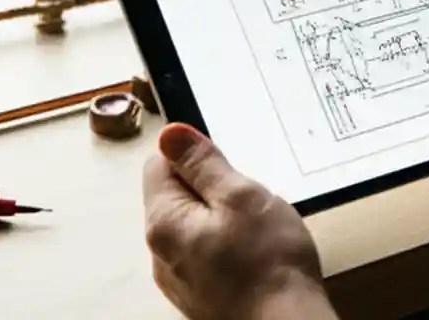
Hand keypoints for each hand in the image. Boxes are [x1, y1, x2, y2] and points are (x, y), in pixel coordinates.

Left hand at [142, 123, 335, 319]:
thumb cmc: (268, 263)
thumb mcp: (241, 196)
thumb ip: (203, 163)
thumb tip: (170, 134)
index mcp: (164, 221)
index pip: (160, 164)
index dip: (197, 155)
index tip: (229, 167)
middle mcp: (161, 252)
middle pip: (177, 196)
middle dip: (214, 189)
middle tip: (251, 199)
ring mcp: (179, 277)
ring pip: (195, 226)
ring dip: (224, 218)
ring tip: (258, 229)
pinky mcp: (200, 294)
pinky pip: (208, 254)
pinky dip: (229, 246)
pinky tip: (256, 254)